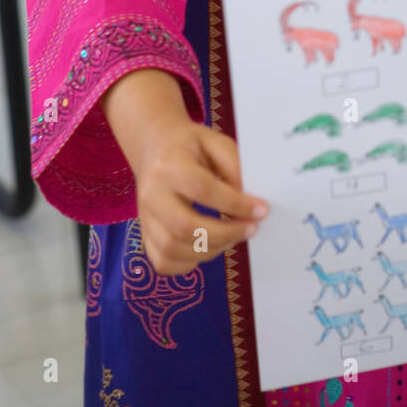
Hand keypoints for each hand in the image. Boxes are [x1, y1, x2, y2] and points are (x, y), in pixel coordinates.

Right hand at [123, 113, 268, 274]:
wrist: (155, 148)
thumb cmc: (190, 145)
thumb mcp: (216, 142)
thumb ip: (235, 167)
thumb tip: (250, 202)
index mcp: (170, 164)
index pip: (203, 190)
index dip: (235, 204)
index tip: (261, 210)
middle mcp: (152, 193)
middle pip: (185, 226)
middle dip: (225, 234)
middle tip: (251, 229)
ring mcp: (144, 217)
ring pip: (172, 249)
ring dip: (211, 250)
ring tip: (232, 237)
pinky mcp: (144, 234)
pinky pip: (163, 262)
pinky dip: (189, 264)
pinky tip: (209, 248)